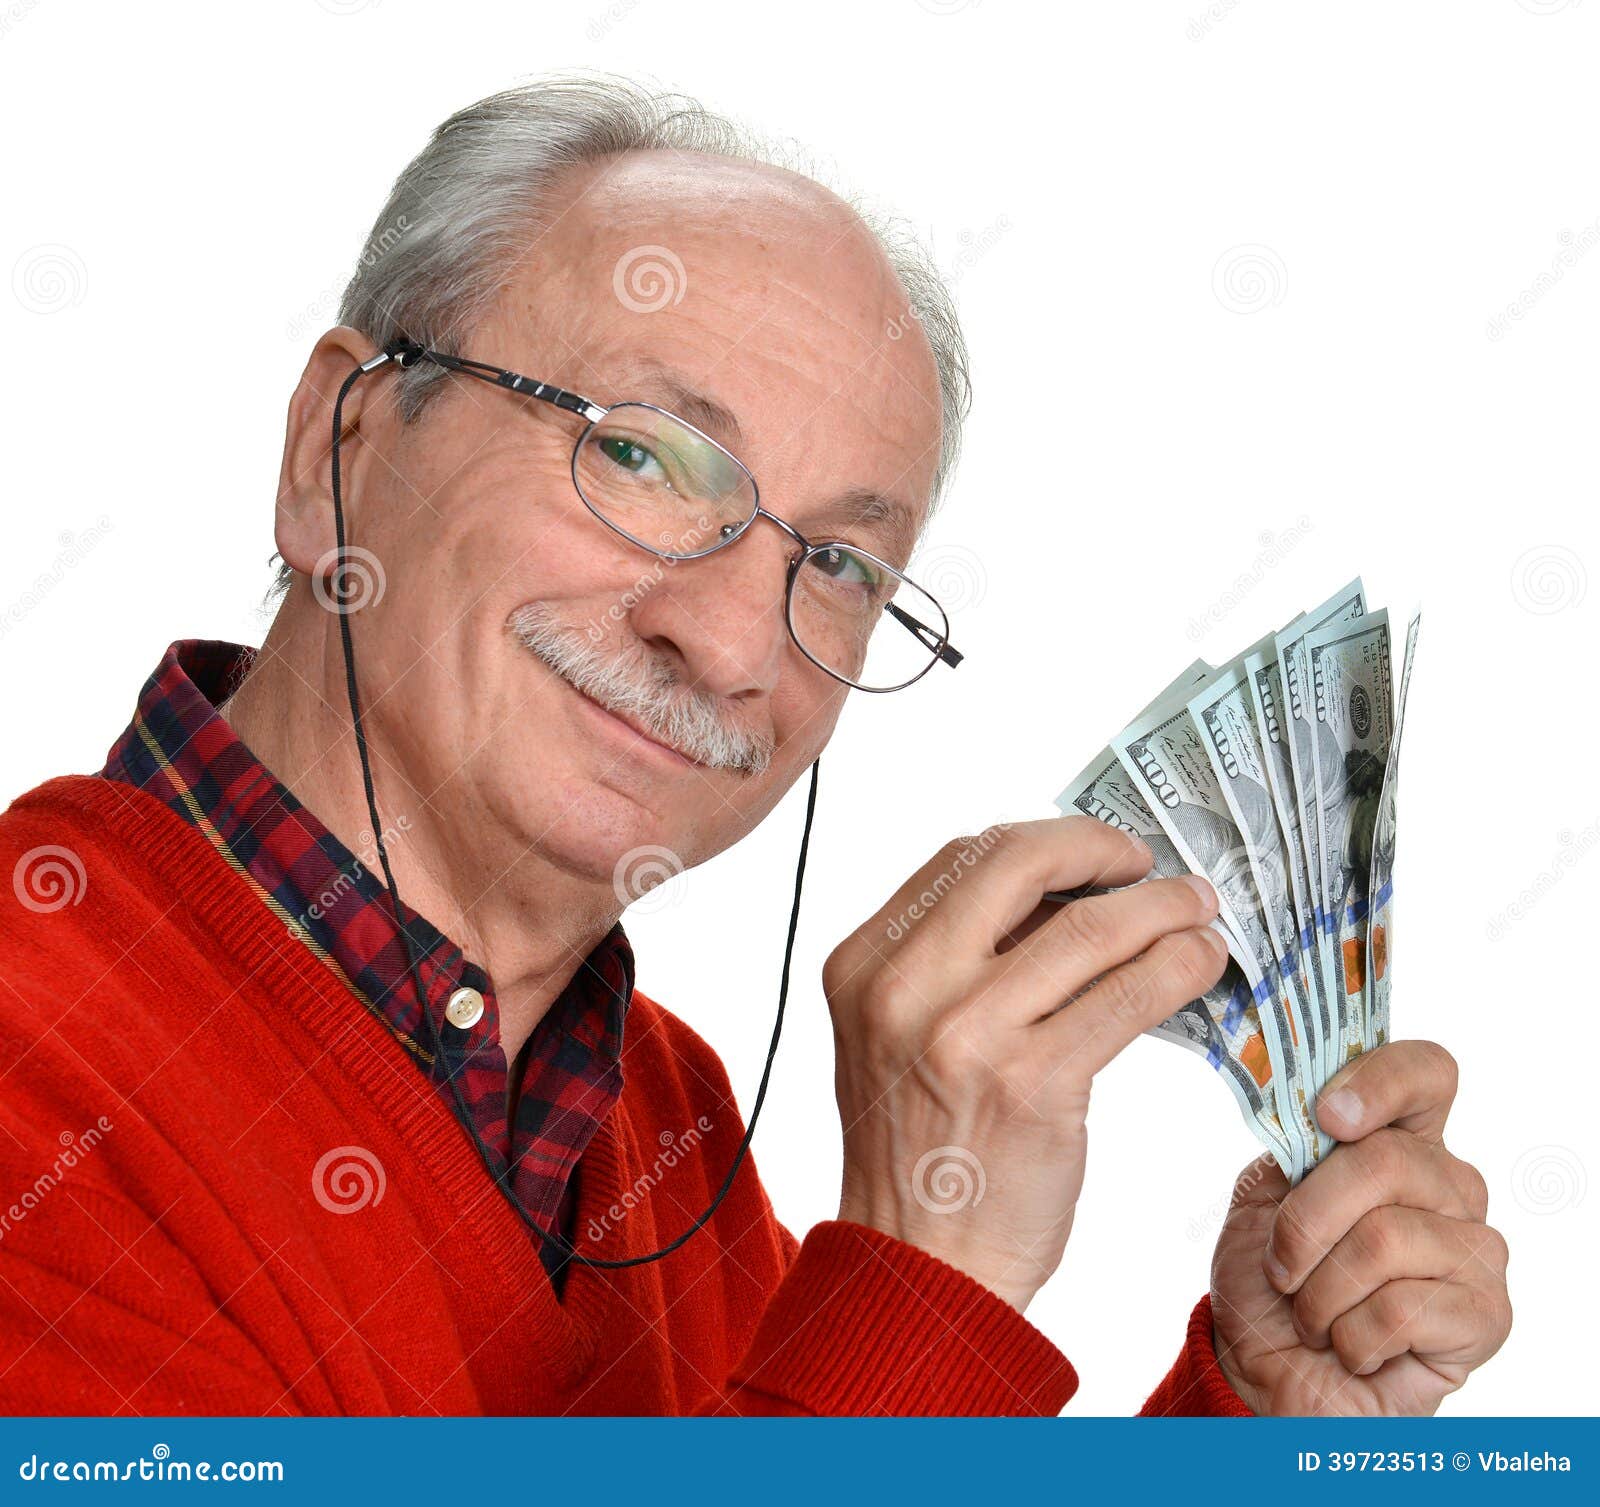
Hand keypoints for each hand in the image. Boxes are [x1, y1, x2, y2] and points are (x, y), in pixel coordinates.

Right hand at [823, 818, 1227, 1311]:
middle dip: (1098, 845)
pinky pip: (1126, 996)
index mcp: (863, 964)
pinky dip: (1176, 965)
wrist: (921, 1267)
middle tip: (1147, 861)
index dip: (1041, 842)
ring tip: (1197, 909)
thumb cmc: (922, 1151)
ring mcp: (967, 1032)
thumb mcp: (899, 1035)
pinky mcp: (1033, 1083)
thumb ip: (955, 962)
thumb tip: (1065, 896)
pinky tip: (1201, 962)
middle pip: (1016, 861)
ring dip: (1160, 905)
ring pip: (1088, 926)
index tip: (1091, 854)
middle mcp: (905, 986)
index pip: (960, 857)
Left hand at [1210, 1039, 1510, 1413]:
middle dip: (1305, 1222)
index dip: (1381, 1082)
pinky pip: (1401, 1308)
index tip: (1328, 1117)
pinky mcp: (1486, 1315)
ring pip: (1384, 1239)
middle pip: (1385, 1161)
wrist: (1269, 1375)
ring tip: (1315, 1316)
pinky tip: (1353, 1347)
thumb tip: (1316, 1105)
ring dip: (1320, 1291)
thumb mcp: (1261, 1197)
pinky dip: (1350, 1336)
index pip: (1427, 1074)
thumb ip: (1295, 1144)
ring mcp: (1475, 1250)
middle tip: (1283, 1266)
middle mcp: (1450, 1186)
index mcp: (1400, 1142)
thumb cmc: (1268, 1284)